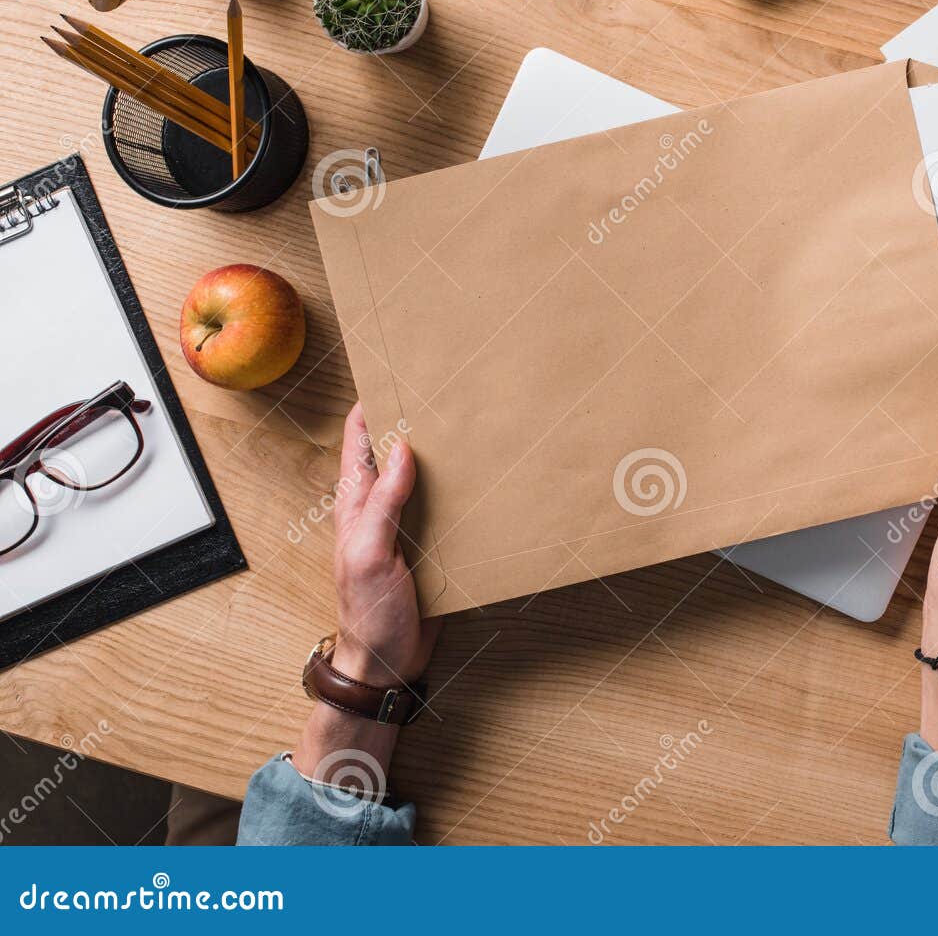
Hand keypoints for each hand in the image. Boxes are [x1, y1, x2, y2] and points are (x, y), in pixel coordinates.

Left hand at [292, 405, 437, 784]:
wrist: (388, 662)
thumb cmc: (368, 612)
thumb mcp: (370, 553)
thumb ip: (382, 502)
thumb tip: (400, 451)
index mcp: (356, 504)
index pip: (360, 442)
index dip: (373, 407)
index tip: (394, 372)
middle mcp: (380, 509)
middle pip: (396, 452)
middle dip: (415, 421)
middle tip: (445, 390)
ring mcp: (406, 527)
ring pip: (425, 478)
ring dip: (444, 456)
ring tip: (471, 426)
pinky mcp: (431, 547)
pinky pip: (447, 509)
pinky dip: (462, 491)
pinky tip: (484, 481)